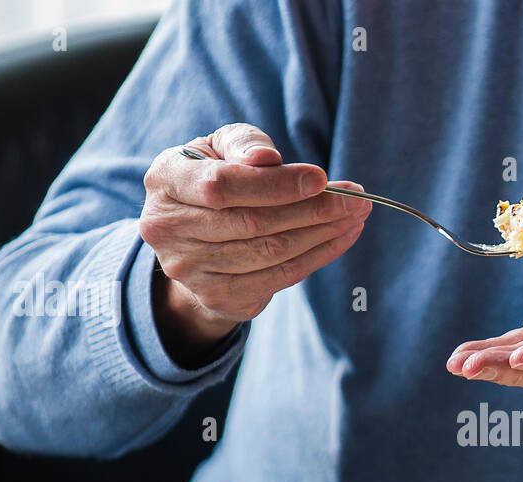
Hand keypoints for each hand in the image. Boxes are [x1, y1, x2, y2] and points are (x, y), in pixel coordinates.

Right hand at [139, 123, 371, 364]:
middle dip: (313, 210)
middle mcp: (167, 228)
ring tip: (356, 215)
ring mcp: (190, 269)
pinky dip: (319, 256)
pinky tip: (343, 237)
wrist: (194, 237)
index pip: (223, 186)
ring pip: (271, 252)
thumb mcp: (222, 147)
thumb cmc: (215, 177)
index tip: (322, 179)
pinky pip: (280, 276)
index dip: (277, 185)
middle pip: (253, 222)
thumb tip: (268, 161)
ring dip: (323, 234)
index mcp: (165, 180)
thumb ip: (244, 144)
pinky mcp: (217, 296)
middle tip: (356, 199)